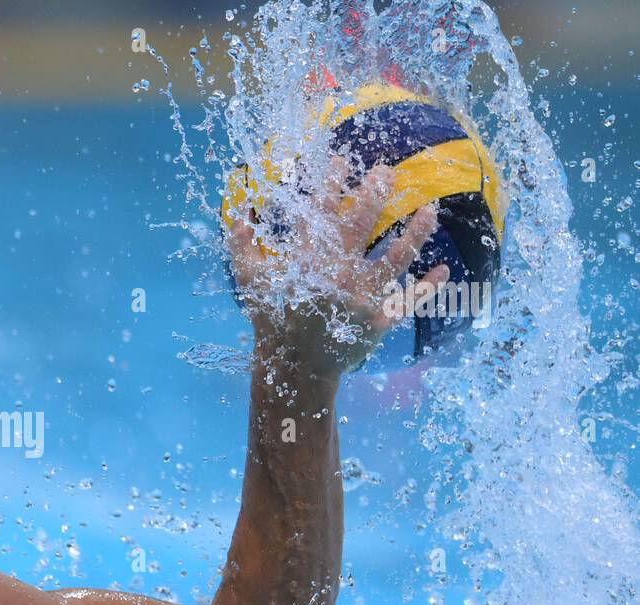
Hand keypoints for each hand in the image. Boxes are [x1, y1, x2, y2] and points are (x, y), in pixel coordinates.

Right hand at [225, 157, 449, 377]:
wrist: (292, 367)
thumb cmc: (272, 321)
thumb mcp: (250, 283)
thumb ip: (243, 249)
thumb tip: (238, 217)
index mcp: (308, 260)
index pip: (321, 213)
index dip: (332, 184)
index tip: (343, 160)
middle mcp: (337, 272)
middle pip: (361, 225)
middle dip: (375, 193)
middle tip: (388, 171)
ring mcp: (360, 296)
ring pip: (393, 258)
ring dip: (414, 233)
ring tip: (431, 210)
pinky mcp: (376, 320)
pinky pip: (406, 300)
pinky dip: (427, 287)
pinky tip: (444, 269)